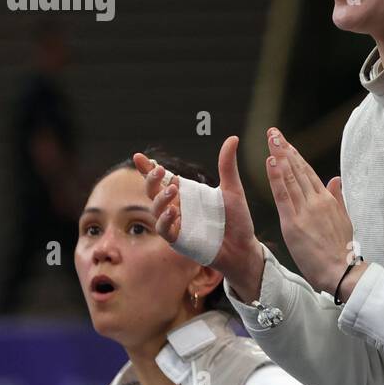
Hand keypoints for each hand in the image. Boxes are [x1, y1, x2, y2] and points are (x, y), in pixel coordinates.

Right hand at [132, 136, 262, 299]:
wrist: (244, 246)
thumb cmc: (236, 220)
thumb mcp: (232, 190)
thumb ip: (227, 166)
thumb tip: (233, 138)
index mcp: (186, 194)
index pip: (163, 179)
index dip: (148, 169)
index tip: (139, 157)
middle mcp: (177, 207)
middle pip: (153, 191)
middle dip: (152, 180)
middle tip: (160, 170)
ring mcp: (176, 224)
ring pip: (156, 210)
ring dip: (160, 198)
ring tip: (173, 189)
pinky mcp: (179, 241)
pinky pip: (165, 230)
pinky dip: (166, 220)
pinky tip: (174, 211)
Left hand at [264, 128, 362, 295]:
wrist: (341, 271)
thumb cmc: (341, 250)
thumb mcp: (344, 220)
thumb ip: (338, 198)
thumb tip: (336, 179)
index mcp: (327, 200)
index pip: (308, 173)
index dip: (296, 156)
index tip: (286, 142)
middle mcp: (317, 201)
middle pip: (298, 170)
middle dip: (285, 149)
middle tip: (274, 132)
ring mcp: (306, 210)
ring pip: (291, 178)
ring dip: (280, 156)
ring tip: (271, 139)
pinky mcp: (294, 223)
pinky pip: (283, 195)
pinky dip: (277, 177)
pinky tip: (272, 161)